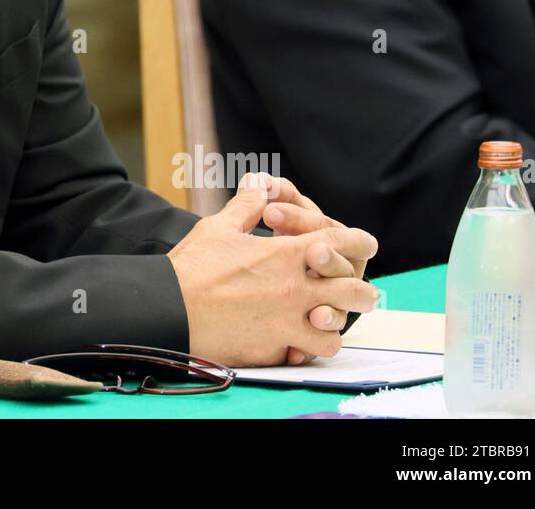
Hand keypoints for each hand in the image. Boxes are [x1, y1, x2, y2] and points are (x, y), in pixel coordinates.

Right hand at [166, 173, 378, 366]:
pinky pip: (304, 354)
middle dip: (362, 291)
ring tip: (324, 320)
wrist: (169, 308)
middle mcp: (294, 290)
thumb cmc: (192, 266)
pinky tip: (295, 341)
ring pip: (335, 332)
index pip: (341, 244)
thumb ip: (248, 205)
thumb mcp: (219, 227)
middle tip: (360, 292)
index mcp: (285, 255)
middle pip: (353, 291)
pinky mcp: (272, 350)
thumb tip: (259, 181)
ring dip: (333, 325)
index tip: (365, 244)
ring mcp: (286, 323)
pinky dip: (304, 348)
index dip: (359, 242)